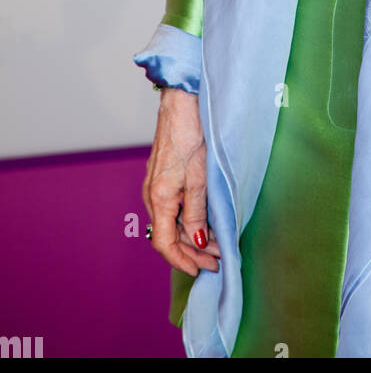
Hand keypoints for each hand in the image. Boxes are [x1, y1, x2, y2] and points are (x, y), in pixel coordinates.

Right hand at [142, 87, 221, 276]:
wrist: (182, 103)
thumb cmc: (192, 135)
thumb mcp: (200, 178)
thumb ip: (196, 213)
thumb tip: (195, 243)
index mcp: (159, 198)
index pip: (163, 243)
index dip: (181, 261)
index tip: (201, 270)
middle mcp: (152, 195)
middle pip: (167, 235)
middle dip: (191, 252)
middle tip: (217, 259)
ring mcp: (156, 186)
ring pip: (171, 223)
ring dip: (191, 237)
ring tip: (215, 244)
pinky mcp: (162, 177)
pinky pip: (172, 209)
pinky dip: (188, 221)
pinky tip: (204, 222)